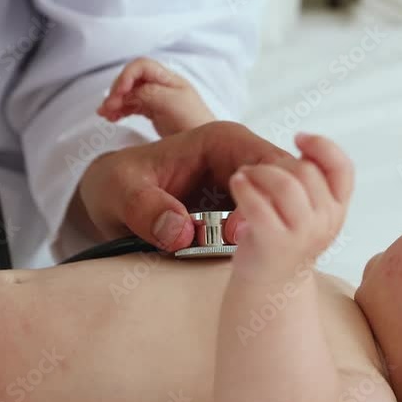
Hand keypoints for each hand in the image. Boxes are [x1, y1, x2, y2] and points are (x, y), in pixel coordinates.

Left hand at [75, 121, 291, 251]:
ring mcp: (250, 187)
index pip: (270, 163)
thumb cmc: (117, 184)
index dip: (264, 198)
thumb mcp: (118, 191)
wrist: (112, 199)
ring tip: (227, 257)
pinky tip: (235, 261)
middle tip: (233, 251)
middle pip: (289, 189)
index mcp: (223, 140)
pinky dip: (257, 246)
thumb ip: (146, 210)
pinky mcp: (247, 212)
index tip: (235, 235)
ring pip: (284, 212)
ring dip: (263, 238)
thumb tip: (182, 233)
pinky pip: (269, 227)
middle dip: (268, 221)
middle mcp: (245, 159)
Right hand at [97, 57, 214, 135]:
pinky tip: (111, 118)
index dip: (126, 76)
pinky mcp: (154, 112)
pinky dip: (119, 110)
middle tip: (108, 107)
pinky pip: (131, 105)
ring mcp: (158, 99)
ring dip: (115, 101)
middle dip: (117, 90)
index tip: (119, 92)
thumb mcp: (172, 105)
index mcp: (170, 80)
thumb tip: (130, 91)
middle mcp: (163, 86)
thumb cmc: (195, 124)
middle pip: (132, 79)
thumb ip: (150, 93)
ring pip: (129, 93)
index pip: (141, 66)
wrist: (206, 148)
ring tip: (105, 114)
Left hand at [227, 133, 353, 281]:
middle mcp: (326, 222)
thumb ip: (314, 185)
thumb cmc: (286, 241)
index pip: (343, 168)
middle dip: (277, 162)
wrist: (272, 287)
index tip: (299, 138)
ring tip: (244, 175)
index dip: (323, 146)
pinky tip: (237, 184)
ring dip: (259, 172)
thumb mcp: (312, 214)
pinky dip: (244, 188)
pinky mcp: (274, 243)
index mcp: (338, 210)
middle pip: (307, 171)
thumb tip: (304, 148)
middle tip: (256, 167)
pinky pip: (259, 204)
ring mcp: (303, 234)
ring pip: (285, 184)